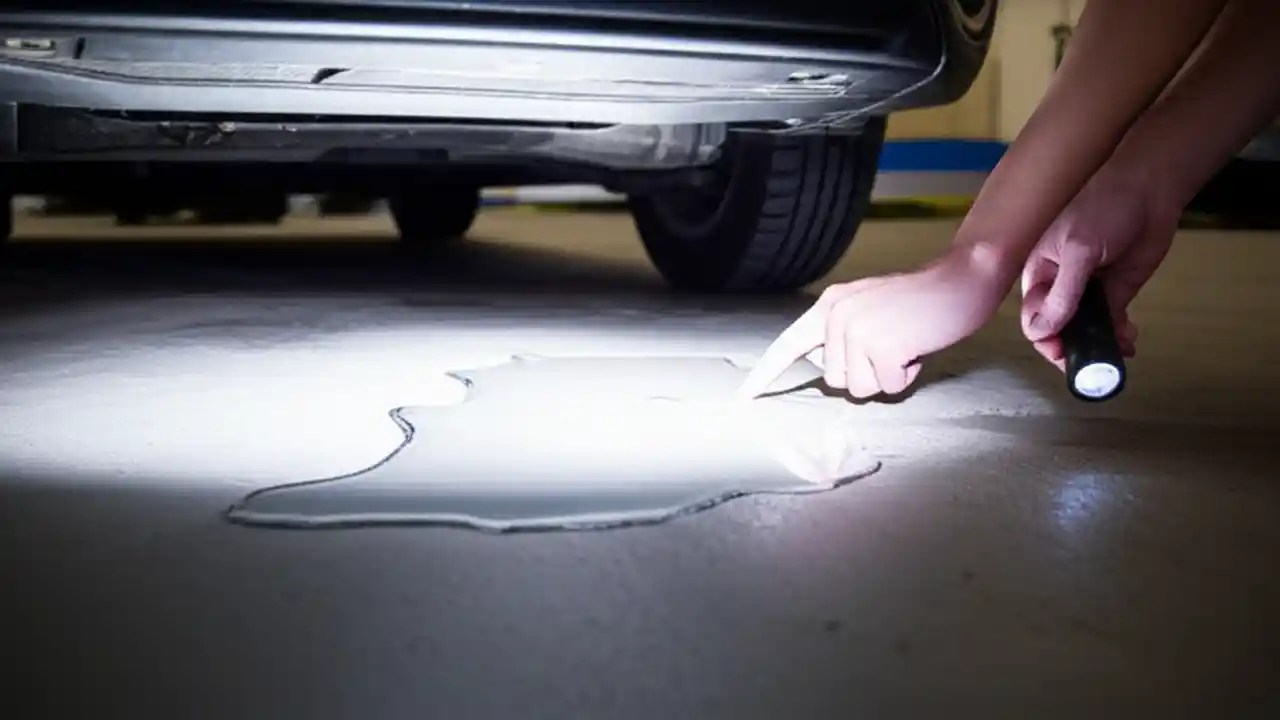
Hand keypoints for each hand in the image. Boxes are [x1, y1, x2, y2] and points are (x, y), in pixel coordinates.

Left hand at [737, 246, 1006, 399]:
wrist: (963, 277)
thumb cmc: (922, 301)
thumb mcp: (871, 311)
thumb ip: (844, 336)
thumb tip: (828, 369)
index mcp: (829, 306)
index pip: (789, 345)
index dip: (766, 374)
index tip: (744, 397)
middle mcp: (836, 316)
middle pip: (837, 382)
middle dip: (869, 374)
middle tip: (896, 344)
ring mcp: (856, 330)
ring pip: (861, 388)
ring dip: (888, 376)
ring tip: (906, 344)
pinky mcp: (881, 345)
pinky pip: (888, 386)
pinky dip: (907, 375)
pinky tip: (917, 348)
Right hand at [1020, 165, 1178, 369]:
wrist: (1149, 189)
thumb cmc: (1103, 209)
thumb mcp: (1078, 250)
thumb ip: (1063, 293)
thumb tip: (1040, 332)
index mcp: (1039, 274)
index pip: (1033, 317)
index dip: (1045, 339)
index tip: (1063, 353)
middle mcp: (1059, 287)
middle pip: (1057, 329)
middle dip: (1071, 348)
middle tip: (1093, 363)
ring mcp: (1089, 291)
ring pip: (1085, 331)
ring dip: (1098, 346)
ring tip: (1119, 350)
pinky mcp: (1116, 292)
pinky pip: (1110, 323)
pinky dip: (1118, 336)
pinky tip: (1129, 341)